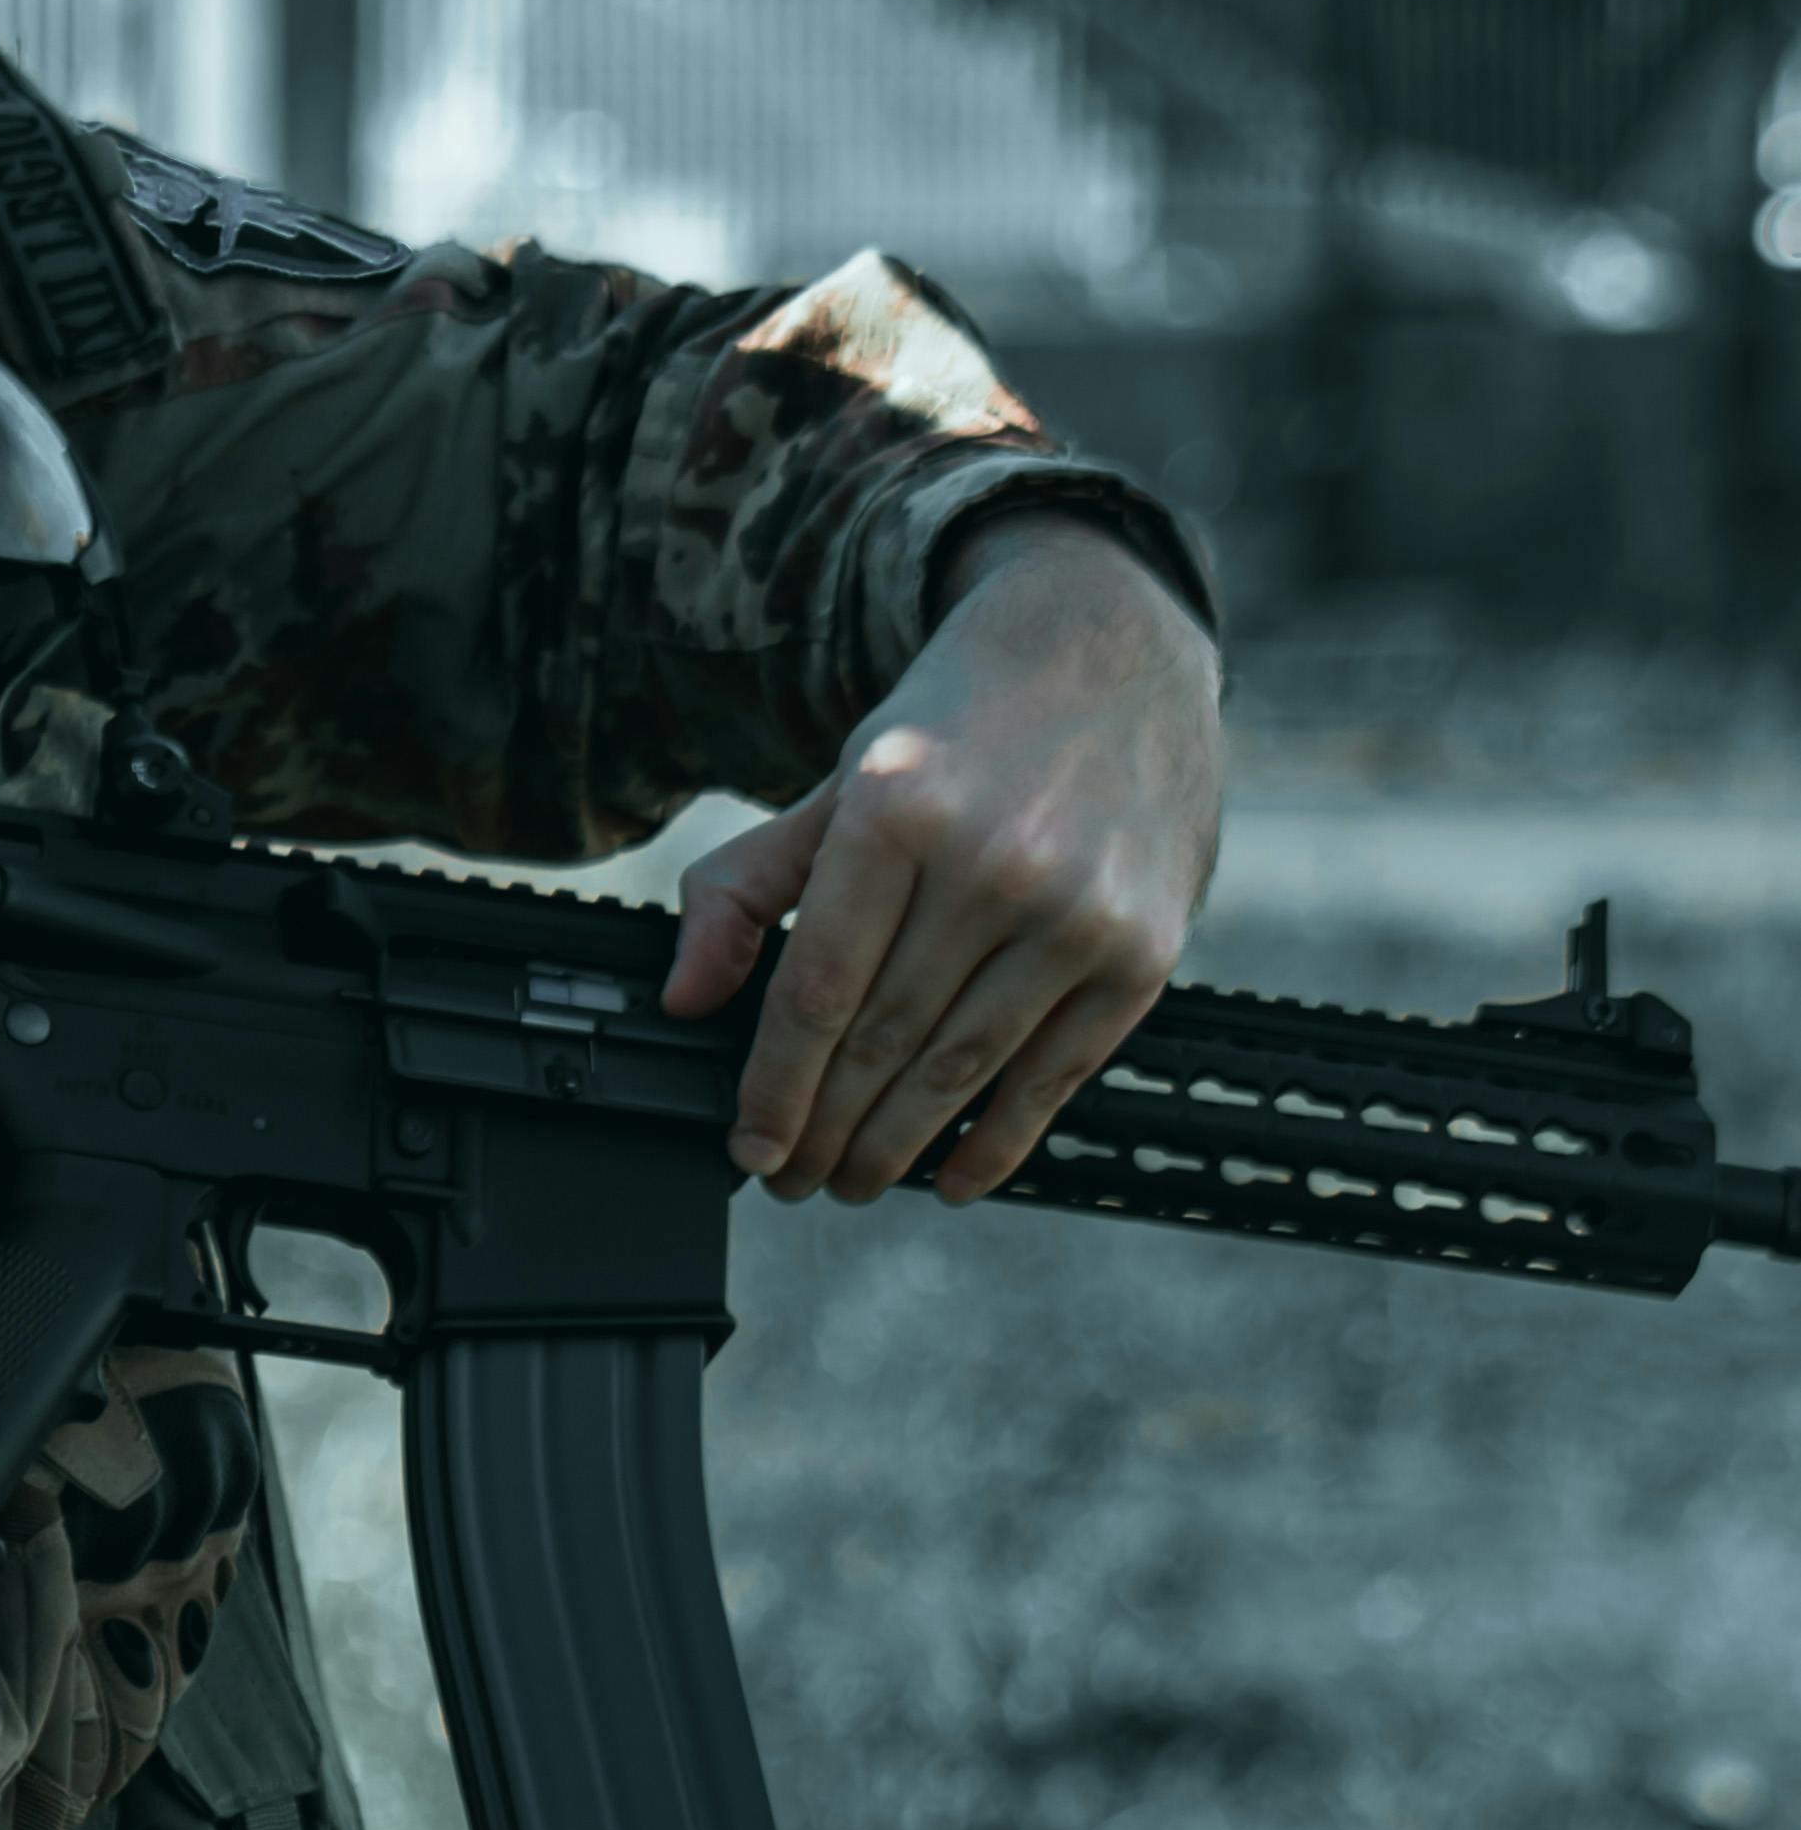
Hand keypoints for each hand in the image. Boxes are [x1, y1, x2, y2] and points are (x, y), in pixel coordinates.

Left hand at [663, 516, 1221, 1205]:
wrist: (1109, 650)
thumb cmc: (958, 726)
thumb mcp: (840, 778)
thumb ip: (745, 885)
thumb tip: (685, 999)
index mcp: (898, 807)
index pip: (818, 987)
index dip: (774, 1084)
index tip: (749, 1141)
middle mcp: (994, 860)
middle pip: (885, 1039)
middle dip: (825, 1128)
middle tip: (792, 1176)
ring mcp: (1079, 909)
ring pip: (964, 1067)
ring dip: (899, 1146)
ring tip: (854, 1178)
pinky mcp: (1145, 949)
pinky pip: (1059, 1074)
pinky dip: (1000, 1141)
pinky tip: (953, 1176)